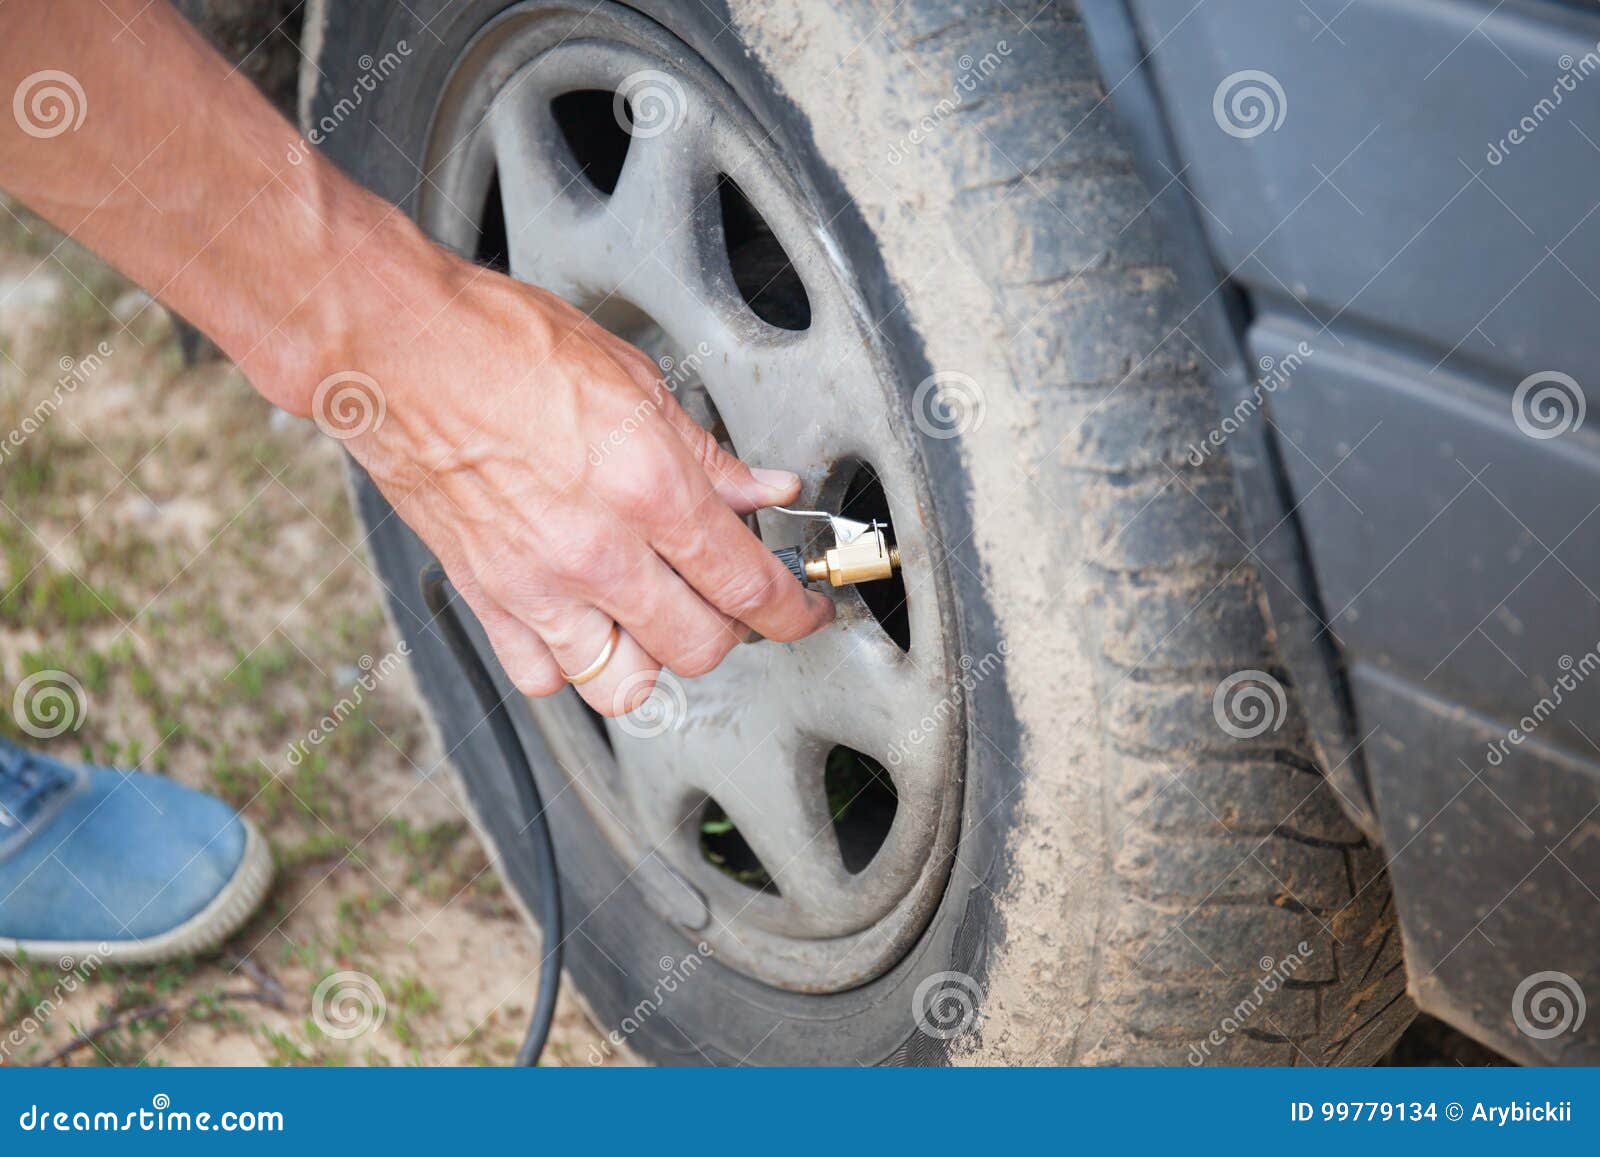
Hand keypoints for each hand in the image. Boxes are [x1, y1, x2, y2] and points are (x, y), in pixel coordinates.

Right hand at [318, 253, 834, 715]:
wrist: (397, 352)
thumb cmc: (506, 346)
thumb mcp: (637, 381)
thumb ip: (708, 455)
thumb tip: (765, 491)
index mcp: (650, 488)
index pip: (749, 585)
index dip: (794, 609)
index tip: (804, 608)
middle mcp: (599, 551)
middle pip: (701, 648)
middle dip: (734, 631)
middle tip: (733, 601)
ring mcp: (539, 585)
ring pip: (628, 683)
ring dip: (656, 658)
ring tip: (658, 617)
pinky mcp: (488, 599)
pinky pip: (545, 677)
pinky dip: (573, 666)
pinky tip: (585, 624)